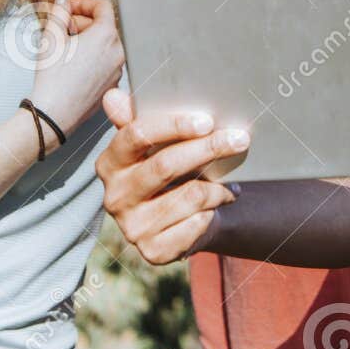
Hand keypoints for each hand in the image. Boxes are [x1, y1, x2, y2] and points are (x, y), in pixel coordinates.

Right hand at [28, 0, 123, 132]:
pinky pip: (105, 63)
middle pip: (104, 26)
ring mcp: (117, 70)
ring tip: (65, 47)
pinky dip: (92, 58)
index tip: (69, 8)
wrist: (54, 115)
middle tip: (61, 27)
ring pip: (105, 45)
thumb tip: (63, 0)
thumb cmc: (52, 79)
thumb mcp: (51, 38)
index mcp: (106, 36)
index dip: (83, 3)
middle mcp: (117, 52)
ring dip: (87, 40)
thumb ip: (59, 12)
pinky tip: (72, 65)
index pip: (102, 7)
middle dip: (82, 22)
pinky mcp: (112, 85)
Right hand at [96, 88, 246, 264]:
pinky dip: (215, 211)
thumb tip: (113, 96)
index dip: (173, 126)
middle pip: (165, 165)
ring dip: (218, 187)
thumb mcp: (153, 144)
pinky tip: (221, 204)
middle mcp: (114, 197)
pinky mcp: (152, 252)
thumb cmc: (167, 171)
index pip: (136, 135)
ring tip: (231, 182)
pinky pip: (196, 224)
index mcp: (109, 163)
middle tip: (239, 138)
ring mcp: (132, 227)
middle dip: (207, 149)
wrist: (182, 220)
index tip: (207, 120)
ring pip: (188, 196)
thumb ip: (135, 119)